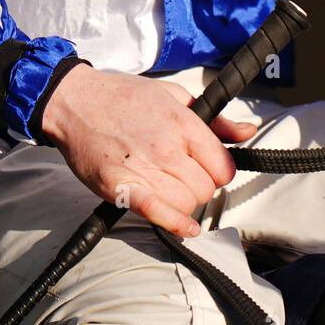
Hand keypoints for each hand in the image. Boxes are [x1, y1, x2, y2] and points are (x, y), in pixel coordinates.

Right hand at [39, 65, 257, 236]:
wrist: (76, 101)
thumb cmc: (123, 97)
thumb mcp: (174, 95)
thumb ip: (214, 119)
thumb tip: (248, 131)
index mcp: (183, 122)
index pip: (223, 167)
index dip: (218, 172)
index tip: (207, 170)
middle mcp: (167, 146)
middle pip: (205, 190)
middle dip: (199, 188)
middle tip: (183, 177)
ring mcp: (144, 167)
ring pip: (186, 204)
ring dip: (182, 203)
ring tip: (167, 189)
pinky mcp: (120, 185)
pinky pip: (157, 212)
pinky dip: (175, 224)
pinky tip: (185, 229)